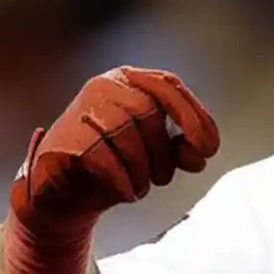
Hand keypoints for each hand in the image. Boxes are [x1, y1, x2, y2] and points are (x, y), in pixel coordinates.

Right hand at [3, 67, 219, 273]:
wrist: (63, 193)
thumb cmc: (114, 165)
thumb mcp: (155, 154)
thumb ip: (180, 149)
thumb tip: (201, 154)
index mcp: (130, 80)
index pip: (169, 85)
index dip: (195, 116)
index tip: (210, 149)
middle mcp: (104, 86)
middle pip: (149, 110)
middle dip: (164, 152)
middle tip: (163, 178)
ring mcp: (81, 109)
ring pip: (126, 132)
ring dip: (143, 169)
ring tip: (141, 186)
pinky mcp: (65, 139)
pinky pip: (102, 156)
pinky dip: (122, 179)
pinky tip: (125, 191)